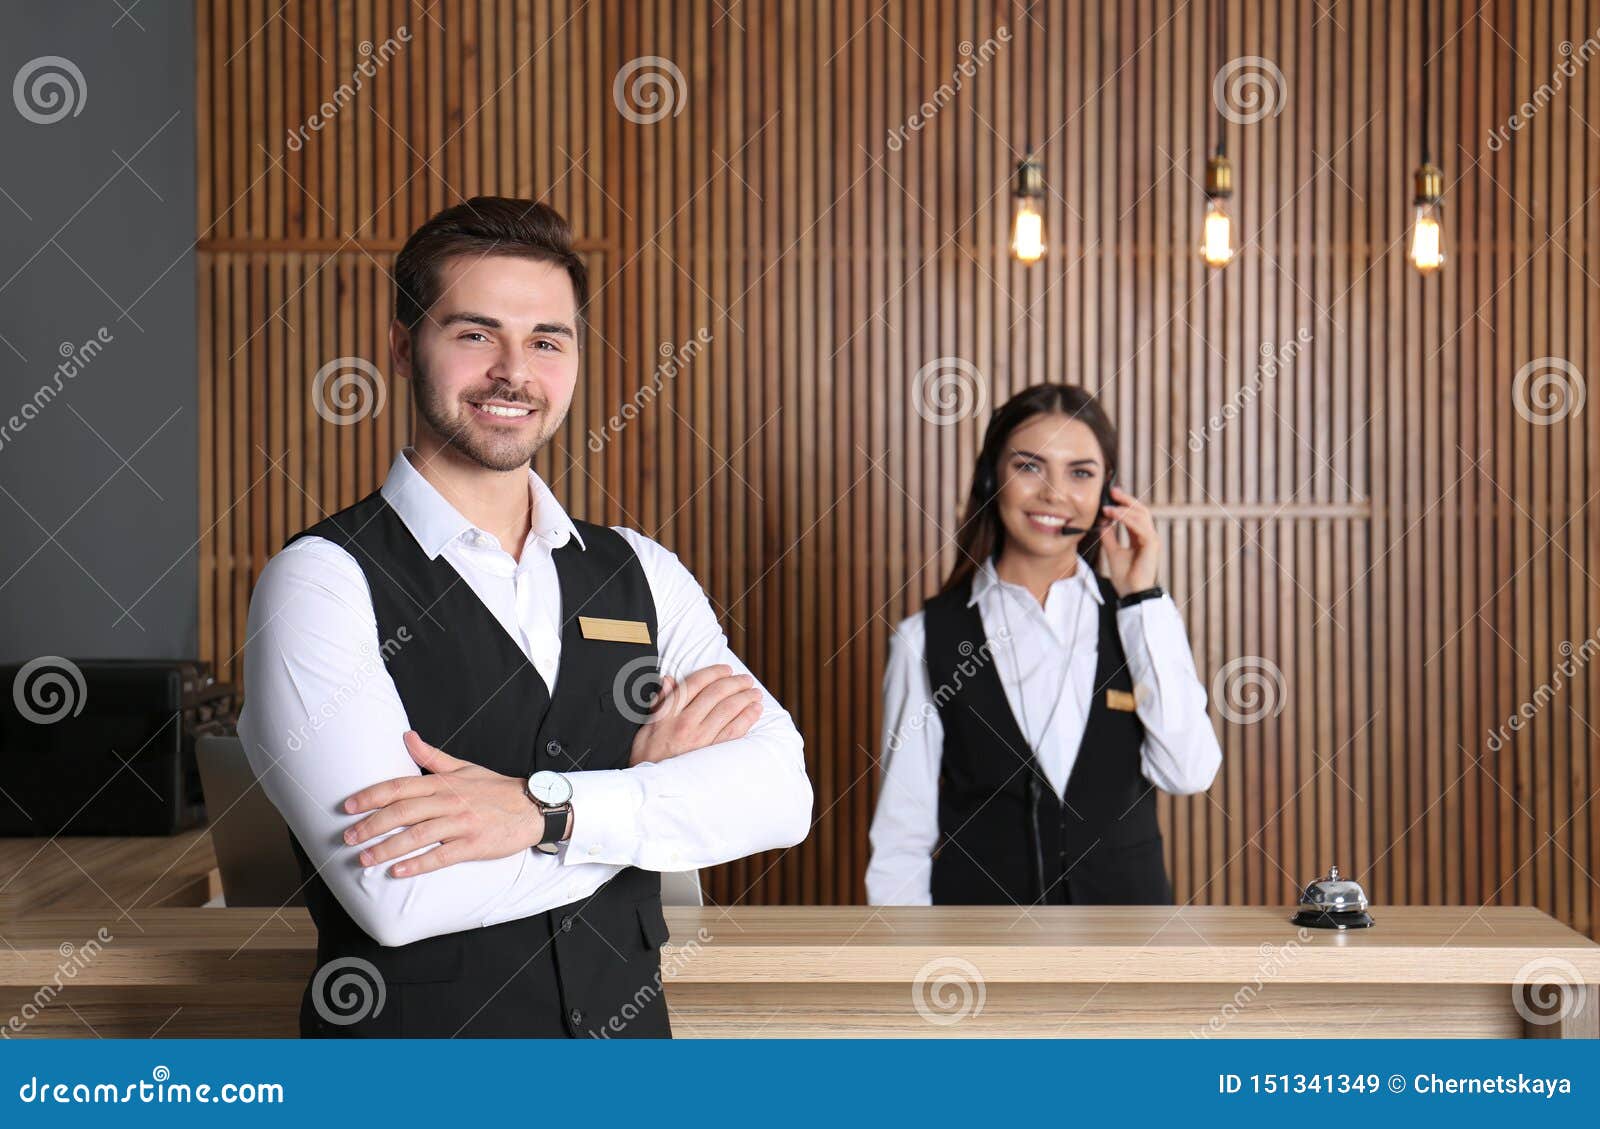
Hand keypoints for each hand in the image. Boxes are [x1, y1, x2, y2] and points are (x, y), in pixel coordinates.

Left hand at [341, 731, 543, 876]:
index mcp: (443, 783)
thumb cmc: (495, 789)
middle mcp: (449, 801)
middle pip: (402, 812)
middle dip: (371, 825)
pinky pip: (441, 855)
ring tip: (365, 859)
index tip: (347, 807)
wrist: (533, 807)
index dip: (371, 796)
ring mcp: (461, 823)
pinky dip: (418, 864)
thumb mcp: (464, 767)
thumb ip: (432, 756)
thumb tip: (406, 736)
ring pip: (417, 835)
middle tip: (348, 838)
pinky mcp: (474, 845)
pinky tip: (398, 872)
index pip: (400, 787)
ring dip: (387, 848)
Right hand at [629, 664, 763, 765]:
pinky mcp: (713, 753)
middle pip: (716, 694)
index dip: (713, 673)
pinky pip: (735, 731)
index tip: (725, 669)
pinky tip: (755, 710)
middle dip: (734, 682)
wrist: (652, 786)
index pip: (695, 684)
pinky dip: (748, 717)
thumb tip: (669, 680)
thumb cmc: (647, 756)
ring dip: (745, 697)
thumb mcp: (645, 727)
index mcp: (669, 714)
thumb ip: (659, 702)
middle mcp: (686, 724)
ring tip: (754, 692)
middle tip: (745, 679)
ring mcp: (701, 739)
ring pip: (729, 709)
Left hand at [1098, 484, 1160, 595]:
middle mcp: (1148, 536)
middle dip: (1126, 499)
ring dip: (1124, 508)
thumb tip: (1101, 522)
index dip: (1124, 503)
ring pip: (1141, 515)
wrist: (1131, 594)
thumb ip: (1109, 536)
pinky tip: (1114, 515)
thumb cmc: (1125, 576)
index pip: (1134, 514)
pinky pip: (1140, 526)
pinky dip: (1126, 519)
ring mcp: (1152, 540)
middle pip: (1140, 510)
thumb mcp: (1112, 551)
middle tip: (1112, 491)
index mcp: (1140, 537)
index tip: (1111, 494)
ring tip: (1108, 506)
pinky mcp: (1151, 545)